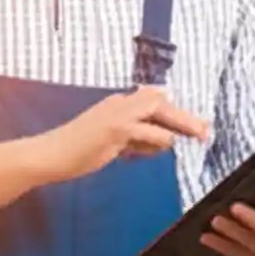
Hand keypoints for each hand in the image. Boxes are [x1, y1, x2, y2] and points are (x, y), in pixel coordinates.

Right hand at [27, 85, 209, 184]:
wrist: (48, 155)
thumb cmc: (79, 152)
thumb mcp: (113, 141)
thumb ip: (136, 137)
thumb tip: (165, 140)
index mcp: (119, 104)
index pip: (155, 100)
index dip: (176, 112)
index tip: (196, 124)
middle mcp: (120, 103)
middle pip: (161, 102)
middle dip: (186, 117)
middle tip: (206, 131)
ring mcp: (117, 114)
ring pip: (159, 111)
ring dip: (179, 126)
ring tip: (194, 137)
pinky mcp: (114, 129)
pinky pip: (148, 132)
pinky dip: (158, 142)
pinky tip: (156, 149)